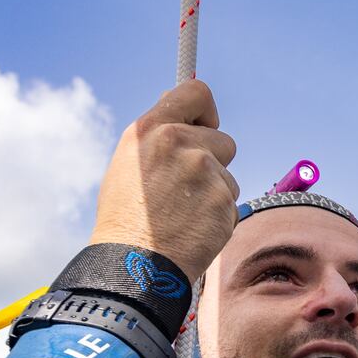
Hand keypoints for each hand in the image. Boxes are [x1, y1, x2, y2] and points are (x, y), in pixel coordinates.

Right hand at [88, 80, 240, 280]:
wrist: (132, 264)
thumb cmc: (126, 217)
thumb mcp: (128, 163)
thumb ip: (157, 133)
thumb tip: (176, 101)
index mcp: (150, 128)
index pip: (197, 92)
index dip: (206, 111)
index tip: (205, 126)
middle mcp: (179, 142)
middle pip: (224, 141)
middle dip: (213, 164)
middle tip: (185, 191)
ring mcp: (203, 171)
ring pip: (228, 178)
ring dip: (215, 194)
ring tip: (183, 215)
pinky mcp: (222, 200)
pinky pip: (231, 206)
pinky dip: (218, 219)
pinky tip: (193, 231)